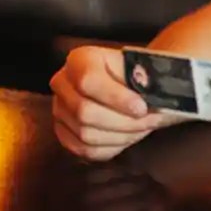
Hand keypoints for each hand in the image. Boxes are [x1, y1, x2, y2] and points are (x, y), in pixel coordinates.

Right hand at [50, 46, 171, 160]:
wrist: (130, 83)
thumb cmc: (136, 72)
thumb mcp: (140, 65)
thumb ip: (140, 74)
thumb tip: (143, 86)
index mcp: (79, 60)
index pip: (88, 81)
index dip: (116, 98)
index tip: (141, 107)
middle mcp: (62, 83)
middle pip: (84, 112)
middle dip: (123, 121)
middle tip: (151, 120)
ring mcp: (59, 110)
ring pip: (86, 135)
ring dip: (121, 136)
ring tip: (143, 128)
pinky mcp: (64, 133)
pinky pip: (86, 150)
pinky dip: (111, 147)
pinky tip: (128, 136)